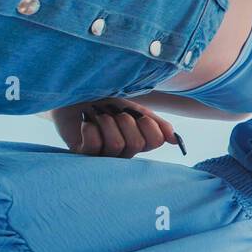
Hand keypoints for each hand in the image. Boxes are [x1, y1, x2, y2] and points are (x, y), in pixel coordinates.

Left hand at [50, 98, 180, 157]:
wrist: (76, 95)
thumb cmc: (106, 102)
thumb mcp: (134, 109)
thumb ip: (156, 124)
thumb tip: (175, 140)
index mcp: (138, 142)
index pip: (155, 142)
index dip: (148, 125)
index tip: (138, 113)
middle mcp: (122, 152)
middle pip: (136, 144)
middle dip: (125, 121)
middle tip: (114, 112)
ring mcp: (102, 155)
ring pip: (116, 144)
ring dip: (106, 122)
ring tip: (98, 115)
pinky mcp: (82, 154)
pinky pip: (94, 146)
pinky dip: (90, 128)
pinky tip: (86, 121)